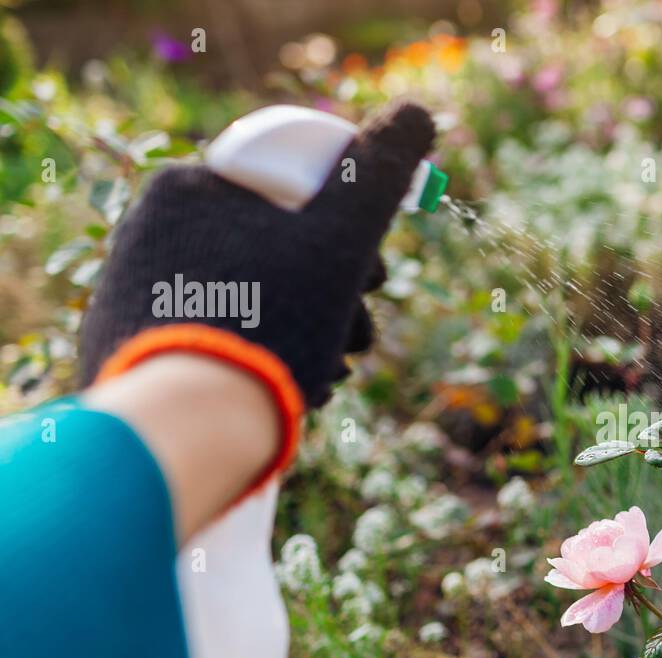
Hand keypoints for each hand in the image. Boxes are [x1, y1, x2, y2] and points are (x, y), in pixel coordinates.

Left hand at [79, 101, 435, 407]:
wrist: (189, 421)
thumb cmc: (271, 320)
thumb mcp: (342, 236)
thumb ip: (379, 171)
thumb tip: (419, 114)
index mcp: (187, 189)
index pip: (289, 198)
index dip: (345, 234)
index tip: (376, 277)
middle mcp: (146, 234)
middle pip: (271, 258)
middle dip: (331, 297)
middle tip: (359, 335)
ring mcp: (130, 297)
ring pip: (247, 305)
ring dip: (305, 335)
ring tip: (330, 374)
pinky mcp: (124, 355)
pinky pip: (211, 347)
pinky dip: (258, 365)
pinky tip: (289, 394)